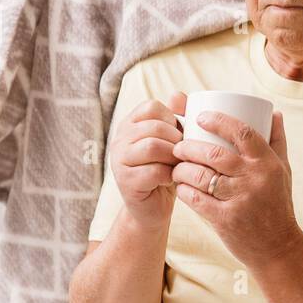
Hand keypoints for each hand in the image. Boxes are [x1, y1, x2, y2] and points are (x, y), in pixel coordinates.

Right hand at [111, 92, 186, 230]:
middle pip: (155, 127)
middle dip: (177, 140)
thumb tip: (179, 95)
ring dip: (173, 157)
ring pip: (153, 147)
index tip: (179, 134)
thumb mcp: (172, 142)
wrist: (152, 208)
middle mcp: (119, 139)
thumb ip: (175, 118)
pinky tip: (172, 179)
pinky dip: (169, 175)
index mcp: (129, 124)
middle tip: (184, 154)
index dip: (173, 119)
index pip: (152, 107)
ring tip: (178, 165)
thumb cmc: (165, 170)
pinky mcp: (125, 181)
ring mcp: (119, 160)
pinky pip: (154, 171)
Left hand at [171, 109, 299, 269]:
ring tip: (176, 166)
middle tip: (178, 146)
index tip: (199, 117)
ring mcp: (239, 200)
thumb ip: (278, 141)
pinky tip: (179, 186)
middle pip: (214, 152)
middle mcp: (254, 179)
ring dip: (182, 168)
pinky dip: (184, 190)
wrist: (278, 248)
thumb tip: (274, 112)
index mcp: (267, 163)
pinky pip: (196, 199)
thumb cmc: (278, 205)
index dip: (218, 120)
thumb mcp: (283, 172)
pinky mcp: (225, 219)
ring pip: (201, 175)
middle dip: (189, 146)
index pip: (242, 132)